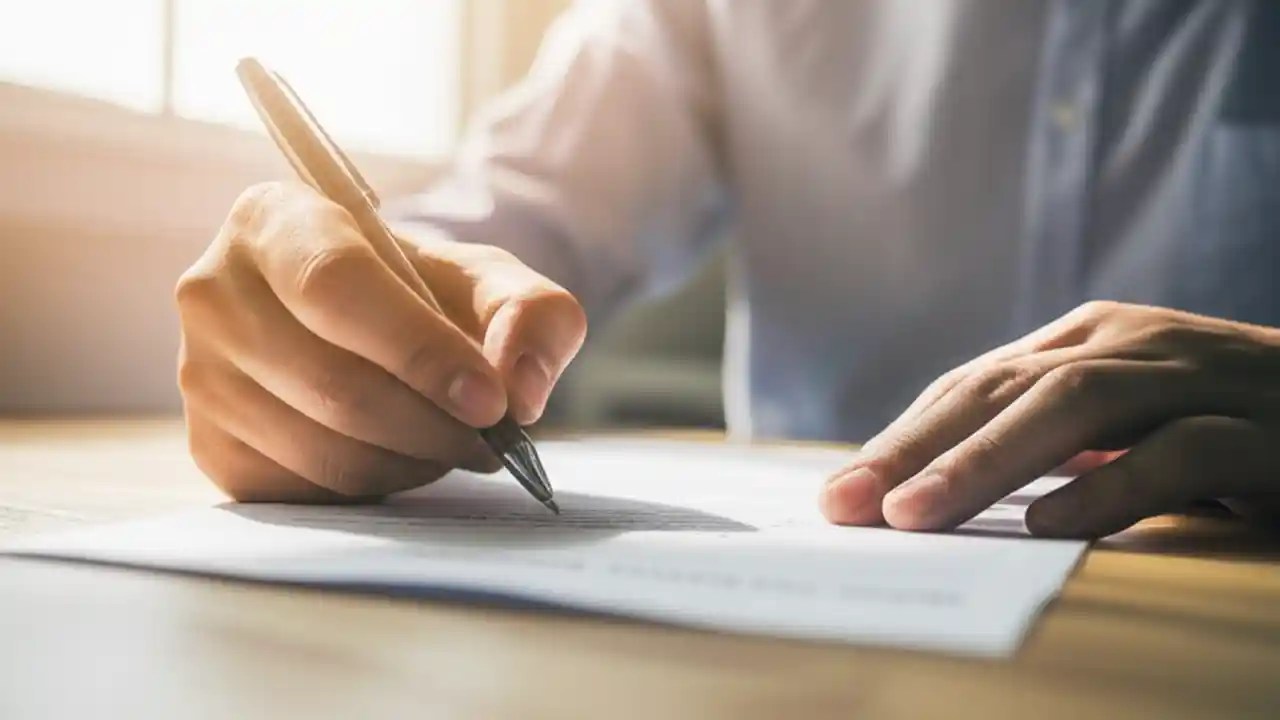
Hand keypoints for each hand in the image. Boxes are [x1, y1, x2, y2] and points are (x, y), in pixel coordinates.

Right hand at [176, 182, 586, 501]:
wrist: (367, 327)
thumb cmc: (424, 294)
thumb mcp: (490, 280)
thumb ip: (532, 313)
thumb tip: (522, 388)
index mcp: (274, 220)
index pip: (335, 288)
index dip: (420, 351)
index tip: (492, 401)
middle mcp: (214, 291)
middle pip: (333, 383)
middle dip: (435, 425)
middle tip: (495, 438)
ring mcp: (199, 374)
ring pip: (323, 448)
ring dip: (414, 460)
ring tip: (457, 441)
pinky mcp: (209, 444)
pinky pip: (304, 489)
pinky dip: (375, 485)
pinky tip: (404, 455)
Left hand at [820, 301, 1279, 536]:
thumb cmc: (1228, 424)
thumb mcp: (1125, 421)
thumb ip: (1049, 439)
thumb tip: (934, 489)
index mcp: (1094, 337)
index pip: (976, 384)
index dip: (904, 437)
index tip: (840, 492)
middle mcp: (1137, 344)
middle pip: (1005, 388)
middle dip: (916, 448)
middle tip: (847, 504)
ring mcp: (1202, 378)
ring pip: (1076, 406)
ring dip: (986, 462)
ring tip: (915, 514)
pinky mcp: (1268, 432)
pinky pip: (1180, 453)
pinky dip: (1111, 488)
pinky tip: (1051, 527)